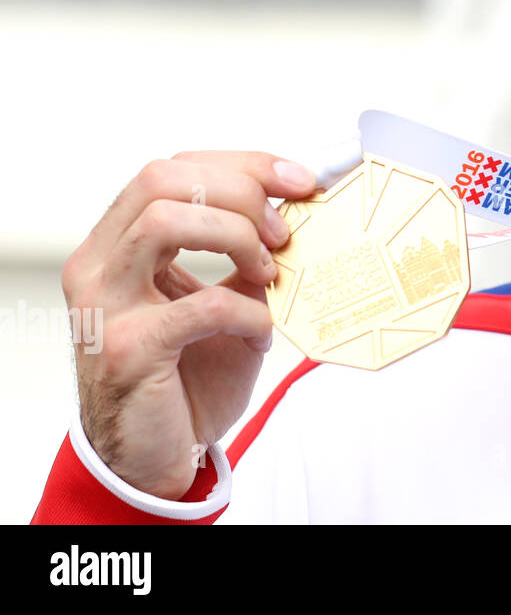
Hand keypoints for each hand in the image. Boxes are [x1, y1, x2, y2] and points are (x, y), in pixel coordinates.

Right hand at [61, 152, 316, 499]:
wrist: (158, 457)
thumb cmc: (188, 378)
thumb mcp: (225, 301)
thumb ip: (248, 257)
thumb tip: (299, 211)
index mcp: (117, 244)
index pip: (172, 169)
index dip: (243, 165)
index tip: (299, 181)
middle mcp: (98, 266)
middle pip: (163, 178)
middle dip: (240, 192)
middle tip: (282, 233)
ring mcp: (105, 306)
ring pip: (165, 220)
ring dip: (237, 238)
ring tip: (268, 274)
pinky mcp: (128, 351)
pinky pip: (201, 305)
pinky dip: (248, 313)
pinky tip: (260, 334)